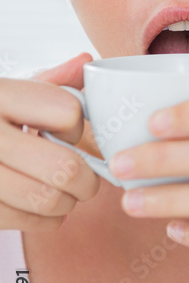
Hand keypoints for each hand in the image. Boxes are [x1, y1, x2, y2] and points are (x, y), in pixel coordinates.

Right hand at [0, 53, 99, 230]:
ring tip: (65, 194)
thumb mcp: (8, 92)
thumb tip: (85, 61)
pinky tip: (43, 208)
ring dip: (67, 202)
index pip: (66, 112)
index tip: (68, 134)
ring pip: (46, 199)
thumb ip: (49, 81)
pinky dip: (45, 220)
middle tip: (86, 179)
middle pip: (62, 167)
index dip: (76, 127)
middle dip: (86, 180)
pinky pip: (25, 221)